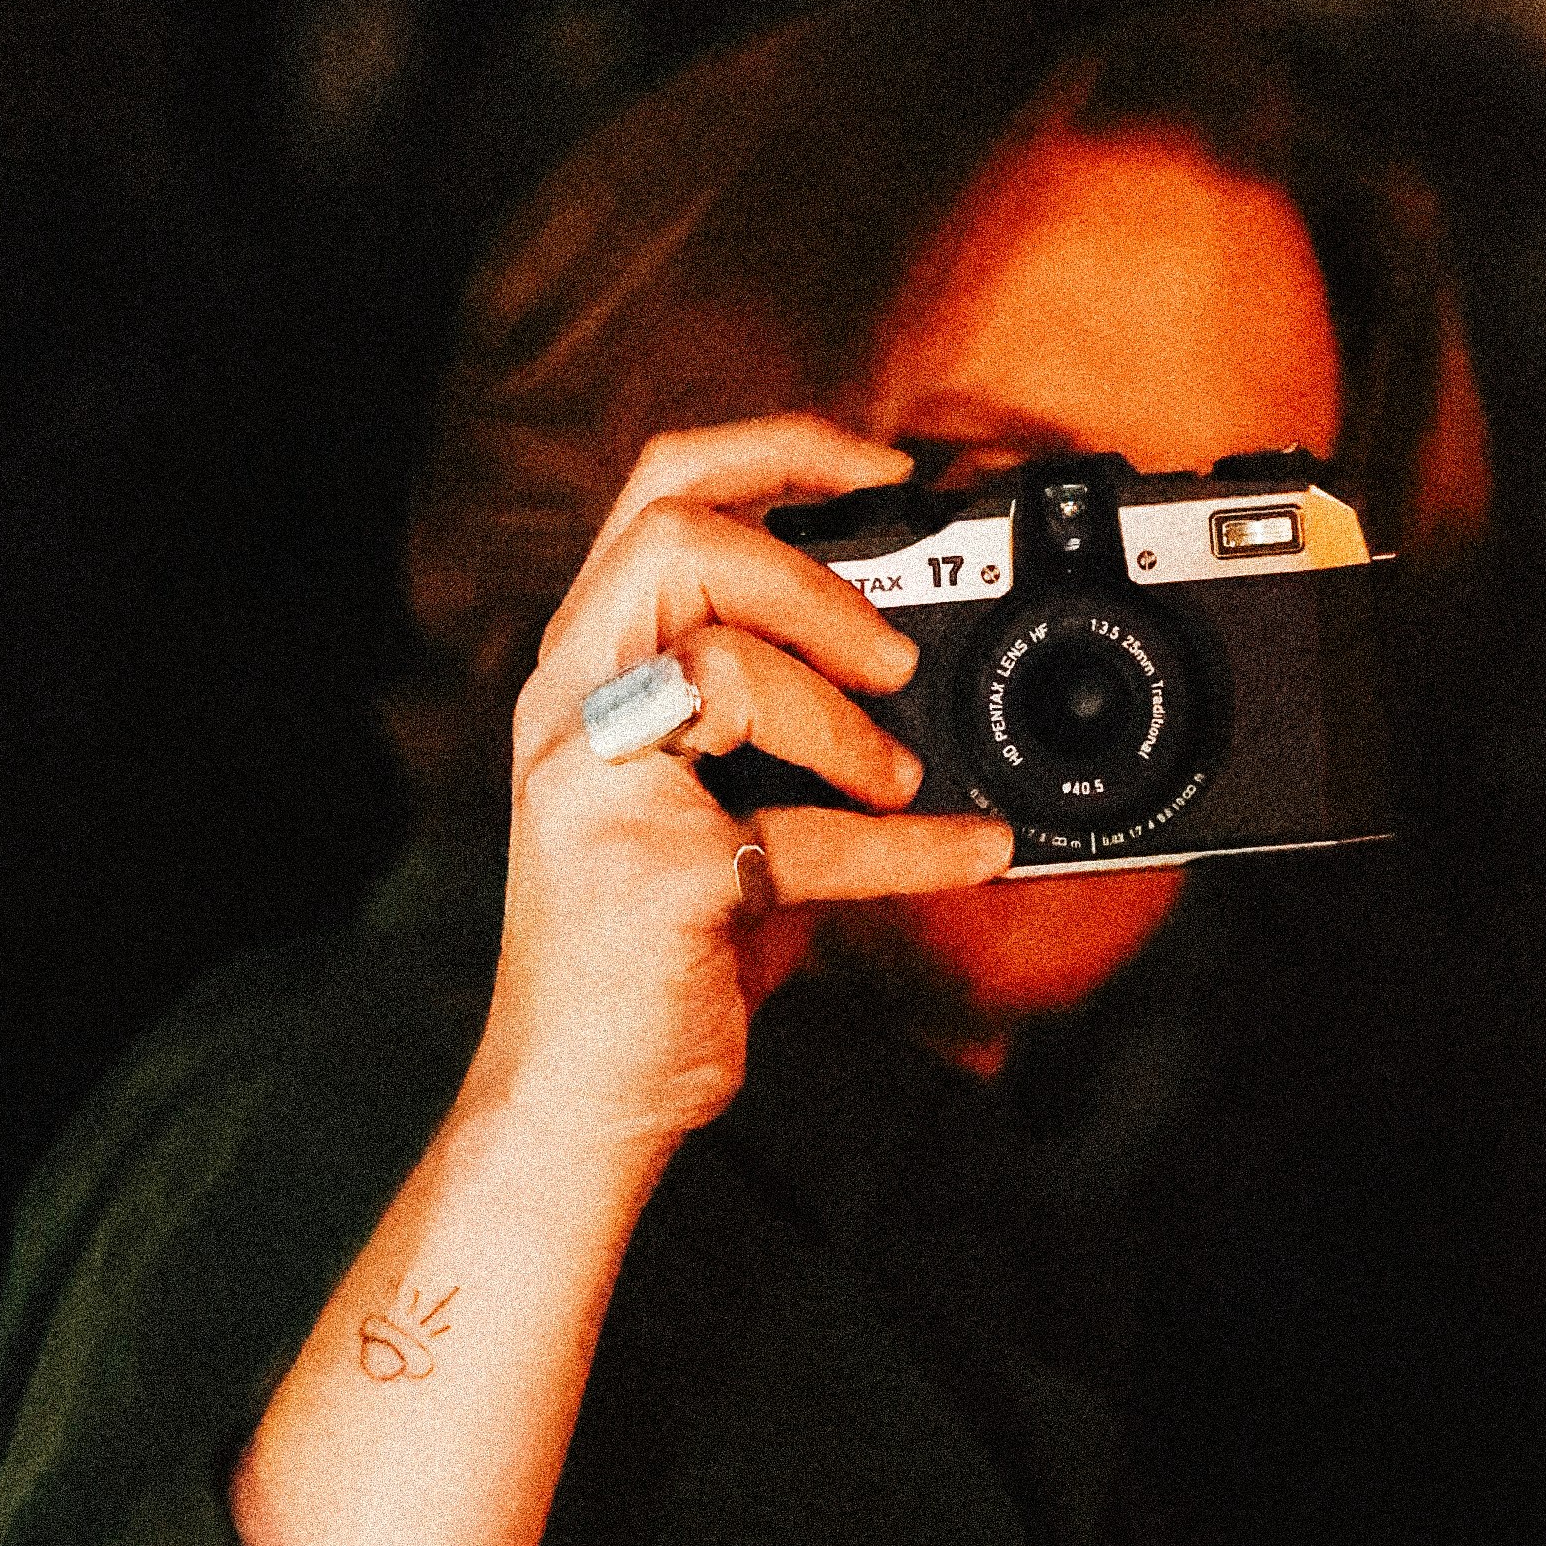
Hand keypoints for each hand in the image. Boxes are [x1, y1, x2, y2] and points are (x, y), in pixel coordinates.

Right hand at [487, 419, 1016, 1167]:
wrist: (577, 1095)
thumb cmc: (648, 952)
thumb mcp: (707, 809)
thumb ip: (773, 731)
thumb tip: (916, 676)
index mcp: (585, 670)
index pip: (659, 492)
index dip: (777, 450)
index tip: (886, 467)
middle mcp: (569, 708)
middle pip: (673, 535)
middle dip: (808, 573)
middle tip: (892, 655)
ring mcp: (597, 788)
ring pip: (724, 663)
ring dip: (845, 718)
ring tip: (898, 779)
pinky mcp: (653, 876)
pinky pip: (803, 835)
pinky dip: (913, 848)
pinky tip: (976, 853)